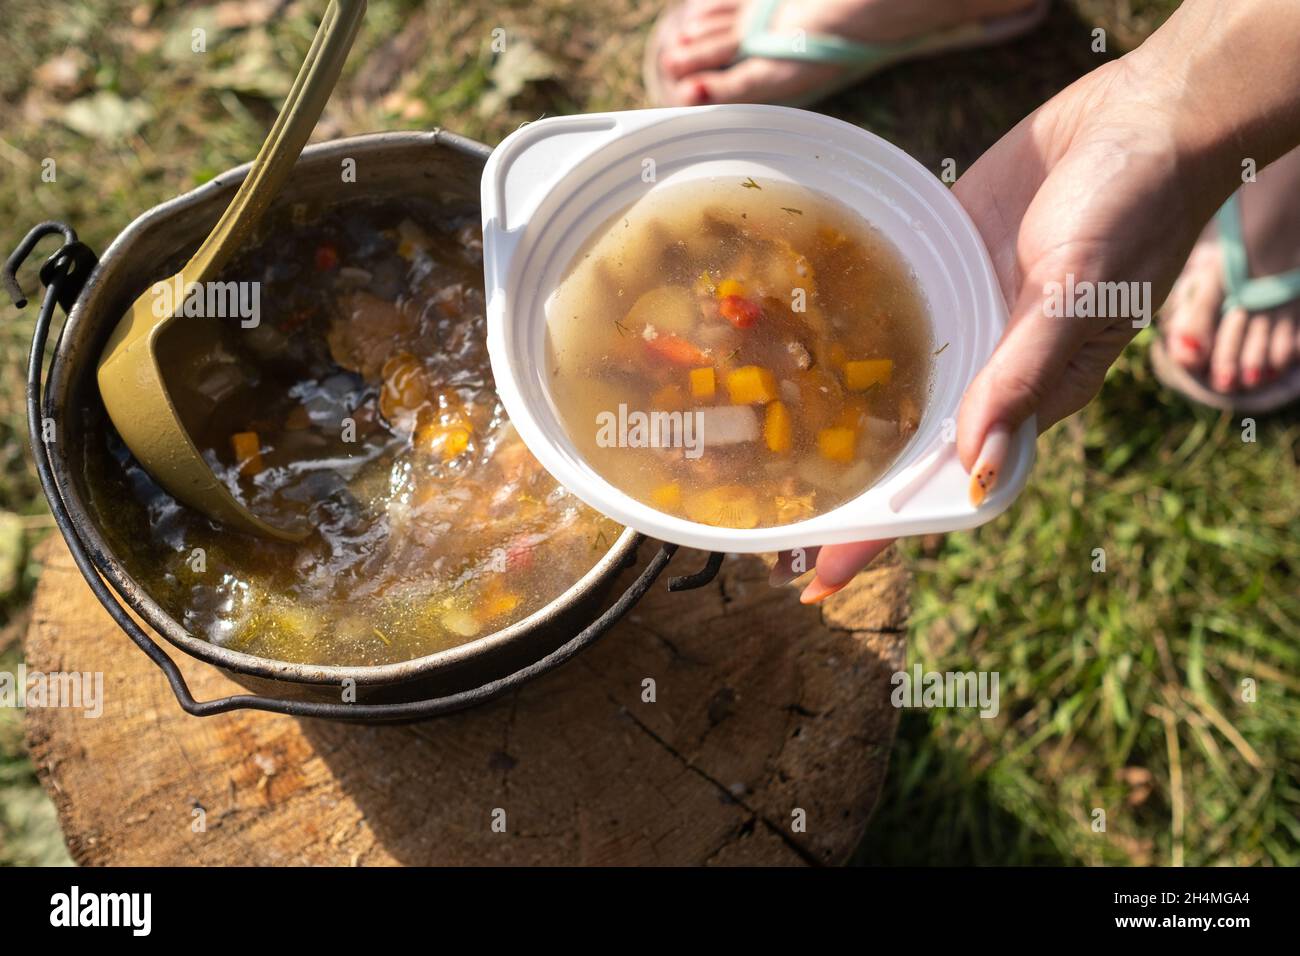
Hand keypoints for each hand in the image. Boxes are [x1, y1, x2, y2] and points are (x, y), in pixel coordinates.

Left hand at [775, 55, 1233, 601]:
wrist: (1134, 120)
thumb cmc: (1129, 213)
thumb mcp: (1075, 297)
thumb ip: (1023, 375)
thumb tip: (974, 462)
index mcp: (1027, 398)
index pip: (942, 488)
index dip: (881, 532)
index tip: (820, 576)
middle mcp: (985, 371)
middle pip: (902, 450)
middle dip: (840, 493)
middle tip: (767, 529)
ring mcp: (958, 322)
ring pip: (885, 387)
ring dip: (829, 419)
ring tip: (757, 456)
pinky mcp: (939, 272)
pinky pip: (882, 315)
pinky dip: (837, 335)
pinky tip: (784, 350)